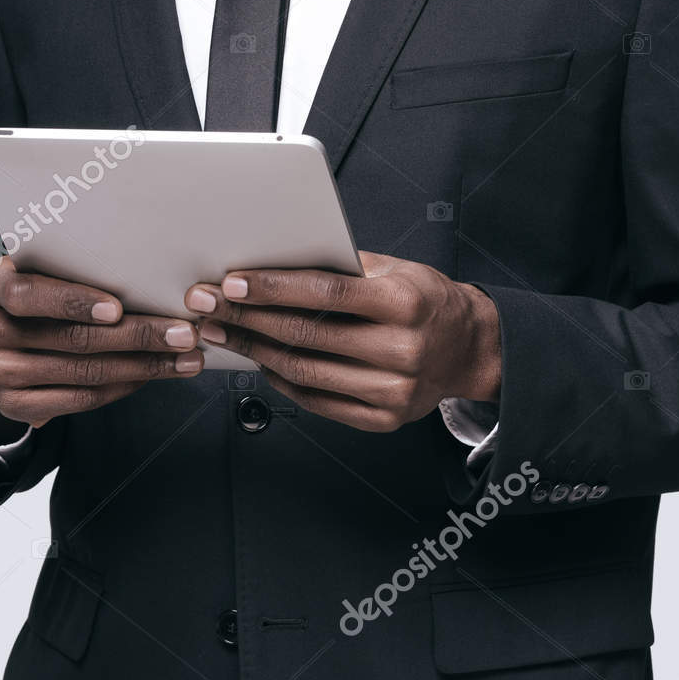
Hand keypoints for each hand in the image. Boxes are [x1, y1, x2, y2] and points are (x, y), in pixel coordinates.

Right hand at [0, 256, 203, 436]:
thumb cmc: (39, 288)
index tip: (117, 308)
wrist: (0, 336)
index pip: (28, 294)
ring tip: (183, 358)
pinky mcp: (12, 405)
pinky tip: (151, 375)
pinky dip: (122, 387)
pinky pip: (78, 399)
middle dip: (136, 335)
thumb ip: (74, 268)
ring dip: (142, 366)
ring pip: (82, 372)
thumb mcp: (42, 268)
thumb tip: (147, 268)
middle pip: (69, 338)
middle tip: (183, 333)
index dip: (73, 302)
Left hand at [184, 251, 500, 431]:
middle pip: (307, 334)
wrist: (469, 348)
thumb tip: (278, 260)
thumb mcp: (397, 269)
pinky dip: (282, 381)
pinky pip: (318, 401)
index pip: (326, 292)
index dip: (274, 288)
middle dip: (248, 319)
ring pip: (305, 371)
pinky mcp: (383, 419)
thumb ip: (345, 267)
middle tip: (209, 307)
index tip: (233, 283)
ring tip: (224, 334)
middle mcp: (401, 349)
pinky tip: (261, 361)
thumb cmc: (426, 300)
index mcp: (404, 302)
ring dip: (255, 351)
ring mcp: (393, 390)